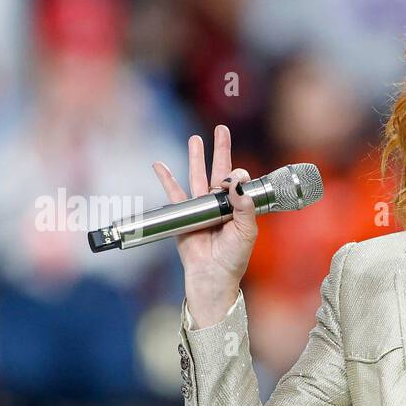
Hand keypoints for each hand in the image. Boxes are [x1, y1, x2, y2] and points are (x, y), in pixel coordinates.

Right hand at [153, 124, 258, 322]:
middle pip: (219, 171)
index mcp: (238, 207)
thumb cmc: (233, 258)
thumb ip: (244, 206)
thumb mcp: (246, 231)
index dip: (236, 174)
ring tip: (195, 139)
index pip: (239, 181)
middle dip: (220, 149)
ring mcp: (202, 208)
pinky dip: (166, 179)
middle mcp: (220, 204)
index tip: (232, 178)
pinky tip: (160, 164)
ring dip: (196, 158)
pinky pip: (174, 194)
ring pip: (197, 177)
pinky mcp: (184, 215)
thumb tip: (237, 181)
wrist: (212, 276)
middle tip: (221, 129)